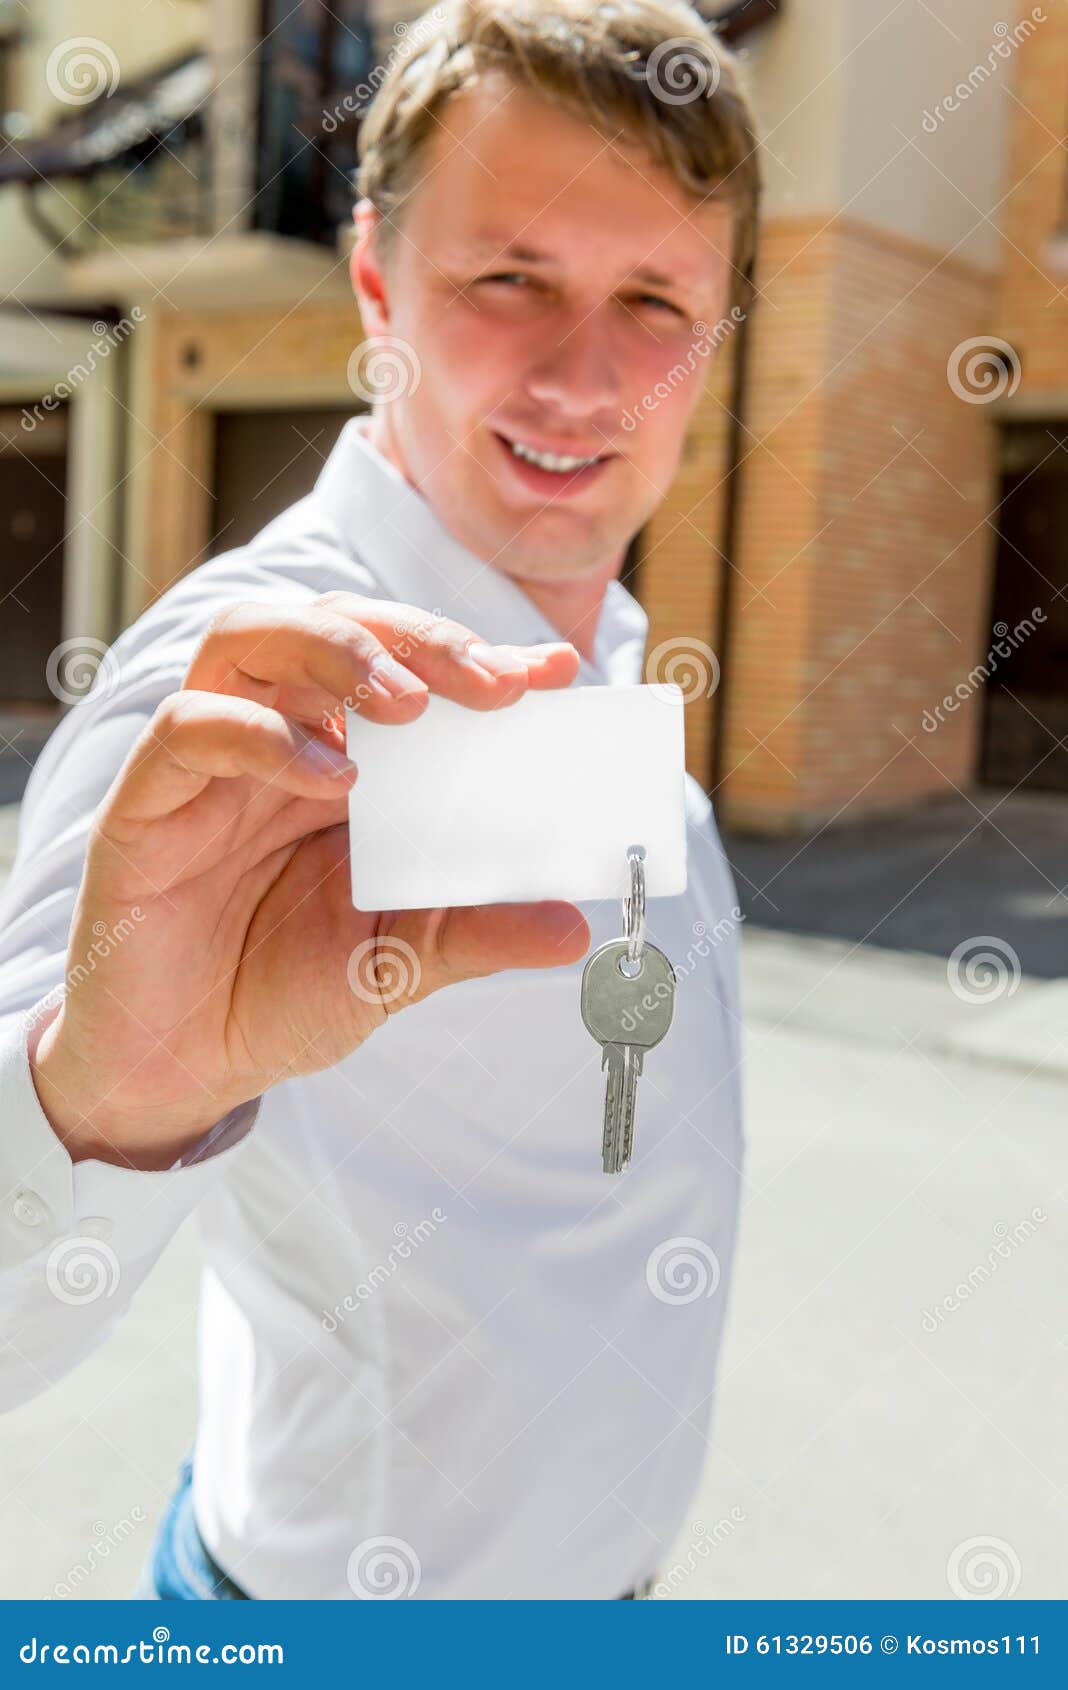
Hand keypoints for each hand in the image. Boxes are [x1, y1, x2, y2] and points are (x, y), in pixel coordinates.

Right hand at [32, 595, 588, 1169]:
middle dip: (418, 638)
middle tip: (490, 685)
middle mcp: (276, 739)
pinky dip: (262, 735)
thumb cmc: (281, 994)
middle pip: (333, 621)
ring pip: (251, 637)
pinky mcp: (146, 802)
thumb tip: (573, 926)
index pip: (405, 667)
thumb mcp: (400, 962)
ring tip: (408, 706)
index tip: (552, 673)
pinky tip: (328, 778)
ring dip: (338, 651)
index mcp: (340, 759)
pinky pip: (190, 728)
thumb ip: (476, 930)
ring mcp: (209, 762)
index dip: (477, 654)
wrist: (182, 1068)